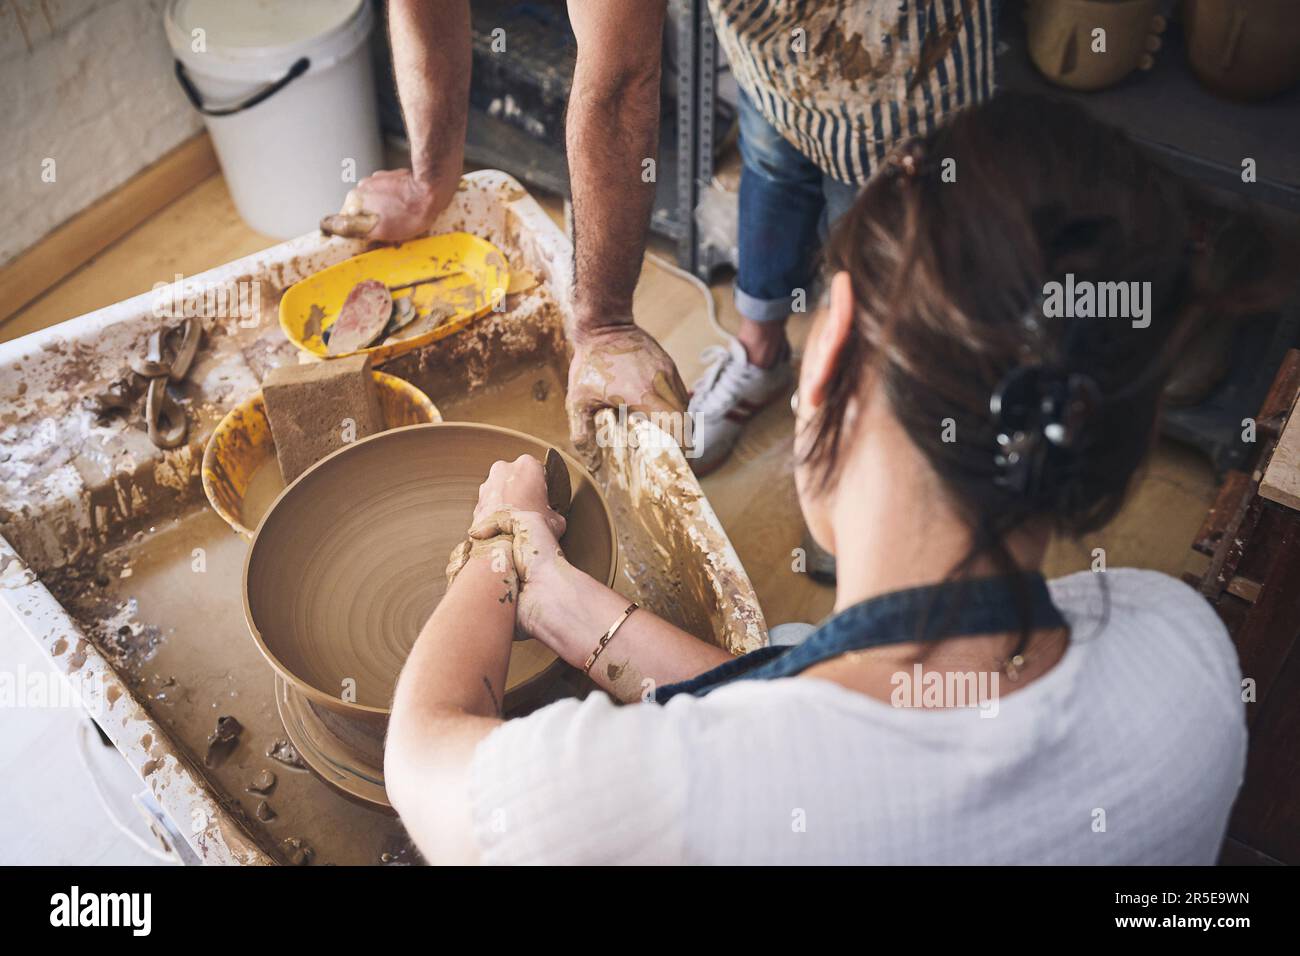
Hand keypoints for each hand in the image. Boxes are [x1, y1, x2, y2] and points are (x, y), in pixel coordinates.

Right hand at [320, 169, 456, 240]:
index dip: (352, 230)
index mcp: (355, 200)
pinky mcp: (390, 177)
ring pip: (375, 201)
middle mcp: (361, 187)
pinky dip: (394, 200)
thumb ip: (351, 228)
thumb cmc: (409, 213)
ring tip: (401, 217)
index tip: (362, 236)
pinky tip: (406, 206)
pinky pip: (387, 193)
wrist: (431, 189)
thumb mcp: (379, 230)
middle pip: (361, 211)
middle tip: (389, 230)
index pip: (343, 219)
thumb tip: (328, 226)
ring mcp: (376, 180)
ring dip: (384, 210)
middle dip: (372, 221)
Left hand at [467, 455, 566, 582]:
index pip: (539, 472)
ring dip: (507, 502)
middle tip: (531, 511)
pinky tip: (505, 528)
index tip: (545, 501)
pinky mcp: (476, 502)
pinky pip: (490, 506)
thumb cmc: (532, 526)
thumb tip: (551, 518)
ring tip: (517, 522)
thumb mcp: (557, 519)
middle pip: (516, 478)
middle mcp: (504, 469)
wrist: (506, 545)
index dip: (543, 489)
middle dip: (522, 492)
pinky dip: (496, 515)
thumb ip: (553, 511)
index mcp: (528, 465)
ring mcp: (487, 485)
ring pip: (501, 491)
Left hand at [566, 324, 689, 464]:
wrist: (604, 324)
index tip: (678, 463)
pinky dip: (676, 407)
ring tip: (669, 439)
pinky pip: (680, 391)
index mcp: (642, 396)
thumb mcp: (577, 400)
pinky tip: (664, 415)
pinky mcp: (669, 365)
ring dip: (680, 424)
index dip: (681, 448)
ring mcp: (668, 373)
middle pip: (684, 421)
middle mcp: (661, 384)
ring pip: (684, 406)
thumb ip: (582, 433)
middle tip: (673, 457)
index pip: (675, 427)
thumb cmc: (589, 363)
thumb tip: (591, 463)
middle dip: (682, 441)